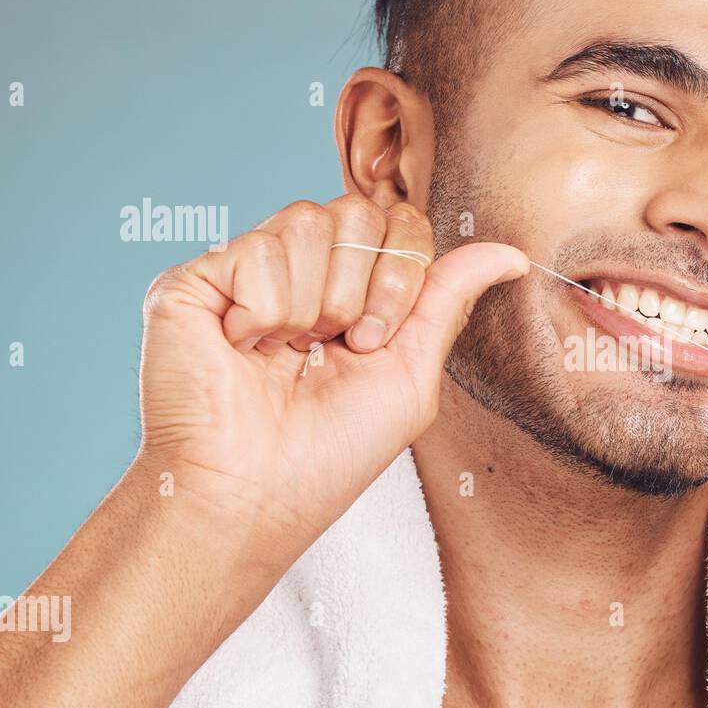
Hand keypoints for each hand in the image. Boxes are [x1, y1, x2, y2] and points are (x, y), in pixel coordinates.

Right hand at [136, 194, 525, 561]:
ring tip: (287, 356)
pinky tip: (244, 350)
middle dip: (362, 289)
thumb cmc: (330, 453)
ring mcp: (246, 273)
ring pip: (307, 220)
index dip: (400, 274)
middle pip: (358, 212)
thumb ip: (449, 299)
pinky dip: (263, 311)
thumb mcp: (412, 373)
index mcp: (352, 292)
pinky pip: (255, 248)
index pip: (397, 225)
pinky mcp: (196, 281)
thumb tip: (511, 252)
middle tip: (336, 348)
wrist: (255, 494)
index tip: (375, 341)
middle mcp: (300, 274)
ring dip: (313, 305)